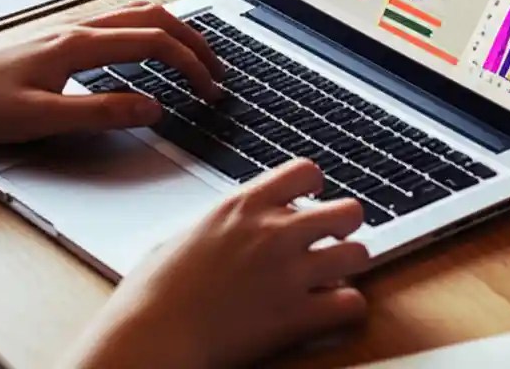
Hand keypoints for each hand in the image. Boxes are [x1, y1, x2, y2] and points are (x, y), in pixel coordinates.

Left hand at [0, 1, 222, 142]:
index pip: (155, 43)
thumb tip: (154, 107)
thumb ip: (102, 112)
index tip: (210, 90)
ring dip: (174, 31)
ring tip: (193, 58)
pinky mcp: (57, 38)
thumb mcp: (43, 119)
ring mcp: (68, 29)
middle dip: (195, 41)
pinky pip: (118, 21)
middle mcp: (78, 28)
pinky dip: (149, 31)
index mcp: (79, 44)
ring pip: (138, 13)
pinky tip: (146, 53)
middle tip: (217, 72)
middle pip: (155, 18)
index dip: (191, 65)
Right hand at [64, 160, 370, 368]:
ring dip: (348, 269)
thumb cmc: (151, 296)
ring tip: (329, 281)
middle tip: (328, 245)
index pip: (305, 171)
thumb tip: (227, 229)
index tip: (311, 202)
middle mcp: (273, 232)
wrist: (149, 339)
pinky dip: (345, 309)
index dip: (315, 187)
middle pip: (349, 210)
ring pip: (360, 254)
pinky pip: (352, 303)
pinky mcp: (297, 315)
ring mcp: (289, 272)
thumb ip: (220, 227)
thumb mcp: (182, 239)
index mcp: (241, 207)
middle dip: (343, 228)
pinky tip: (327, 313)